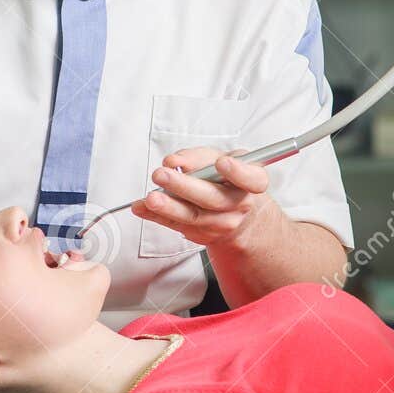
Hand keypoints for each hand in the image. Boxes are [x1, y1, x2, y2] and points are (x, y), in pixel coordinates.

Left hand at [133, 147, 276, 250]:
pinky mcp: (201, 234)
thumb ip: (202, 157)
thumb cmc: (230, 181)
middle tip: (161, 174)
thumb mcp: (226, 159)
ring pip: (192, 216)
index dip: (237, 171)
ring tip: (150, 197)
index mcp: (252, 182)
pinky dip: (155, 215)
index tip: (222, 163)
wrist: (240, 218)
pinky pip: (175, 224)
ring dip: (167, 206)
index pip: (251, 179)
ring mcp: (220, 224)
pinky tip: (141, 207)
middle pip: (212, 198)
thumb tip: (175, 162)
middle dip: (184, 186)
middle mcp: (239, 205)